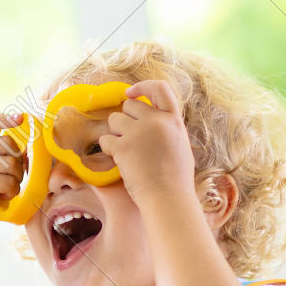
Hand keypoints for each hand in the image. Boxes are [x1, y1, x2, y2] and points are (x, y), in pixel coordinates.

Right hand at [0, 112, 25, 231]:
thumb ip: (3, 156)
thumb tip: (27, 146)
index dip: (8, 118)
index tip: (22, 118)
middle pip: (9, 143)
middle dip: (18, 162)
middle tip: (12, 177)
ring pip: (11, 163)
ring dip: (16, 179)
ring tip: (6, 189)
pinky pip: (8, 181)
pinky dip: (11, 191)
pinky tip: (2, 196)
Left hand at [100, 81, 194, 207]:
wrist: (168, 198)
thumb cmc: (175, 179)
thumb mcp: (180, 145)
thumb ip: (168, 128)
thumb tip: (155, 119)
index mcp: (174, 120)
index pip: (160, 88)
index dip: (142, 86)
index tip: (130, 93)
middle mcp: (157, 122)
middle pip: (129, 105)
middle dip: (125, 118)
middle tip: (129, 138)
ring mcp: (139, 133)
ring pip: (114, 119)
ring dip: (115, 132)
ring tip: (125, 150)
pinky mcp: (123, 147)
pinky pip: (105, 139)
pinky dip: (108, 148)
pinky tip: (117, 159)